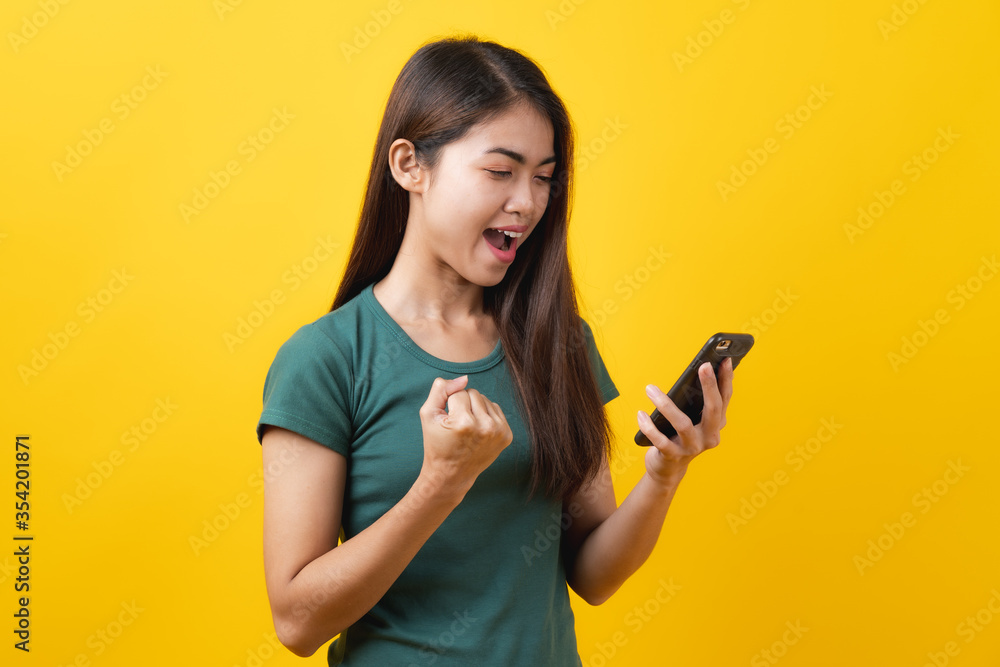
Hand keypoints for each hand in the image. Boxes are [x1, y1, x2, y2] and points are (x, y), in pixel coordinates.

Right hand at [418, 375, 513, 497]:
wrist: (451, 474)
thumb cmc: (436, 443)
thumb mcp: (428, 415)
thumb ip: (440, 390)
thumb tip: (464, 378)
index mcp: (465, 423)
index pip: (459, 392)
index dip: (449, 404)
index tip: (448, 423)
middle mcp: (485, 427)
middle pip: (474, 393)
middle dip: (463, 404)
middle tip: (457, 425)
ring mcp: (499, 432)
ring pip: (485, 400)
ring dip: (475, 409)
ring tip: (467, 428)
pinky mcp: (507, 435)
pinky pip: (495, 409)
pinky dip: (486, 415)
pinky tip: (477, 430)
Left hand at [636, 357, 733, 487]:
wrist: (668, 469)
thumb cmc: (679, 436)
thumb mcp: (692, 419)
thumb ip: (695, 401)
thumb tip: (699, 372)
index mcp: (716, 425)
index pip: (725, 399)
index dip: (726, 380)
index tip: (726, 360)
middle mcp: (709, 437)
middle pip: (713, 410)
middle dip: (710, 386)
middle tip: (703, 366)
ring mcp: (692, 447)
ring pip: (683, 424)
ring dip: (665, 404)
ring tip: (650, 389)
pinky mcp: (673, 456)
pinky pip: (660, 440)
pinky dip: (649, 426)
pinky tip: (641, 414)